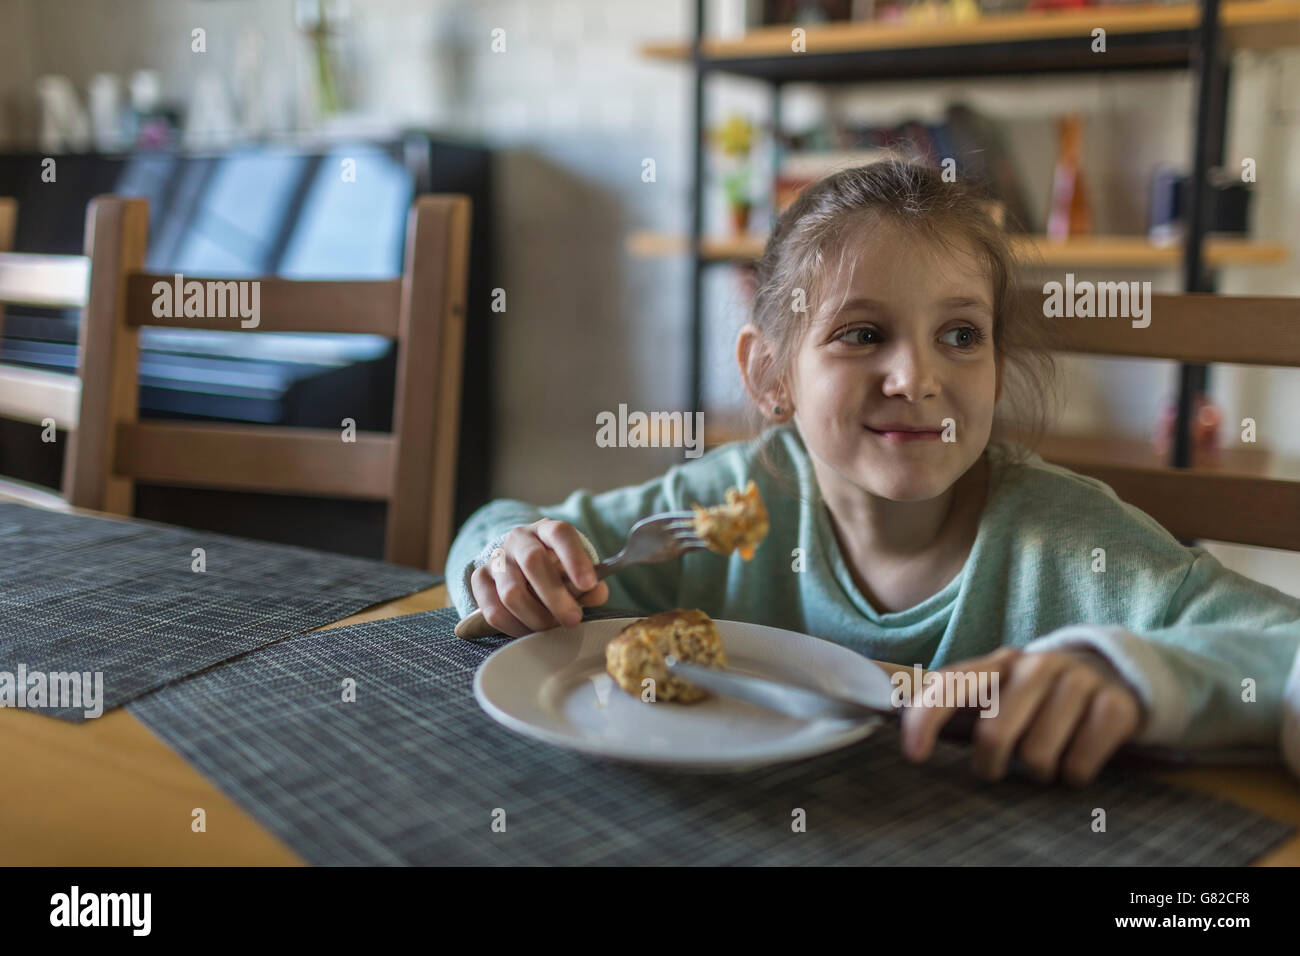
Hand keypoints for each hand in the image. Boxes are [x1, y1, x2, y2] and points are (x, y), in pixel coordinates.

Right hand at [469, 519, 609, 637]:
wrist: (518, 565)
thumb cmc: (554, 569)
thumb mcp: (574, 570)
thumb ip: (588, 582)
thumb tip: (597, 592)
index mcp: (547, 530)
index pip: (560, 534)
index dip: (575, 558)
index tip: (589, 584)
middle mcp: (519, 539)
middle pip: (532, 562)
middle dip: (555, 597)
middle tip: (573, 619)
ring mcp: (496, 558)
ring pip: (511, 591)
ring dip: (535, 617)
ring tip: (551, 626)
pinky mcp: (479, 579)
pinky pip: (493, 610)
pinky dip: (514, 627)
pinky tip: (529, 631)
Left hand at [898, 646, 1144, 785]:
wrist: (1115, 674)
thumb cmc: (1040, 695)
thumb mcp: (1000, 689)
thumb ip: (958, 702)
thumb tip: (903, 720)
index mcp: (999, 663)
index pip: (952, 686)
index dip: (926, 719)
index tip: (914, 754)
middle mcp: (1036, 665)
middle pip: (994, 736)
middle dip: (991, 765)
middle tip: (998, 767)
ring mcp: (1077, 682)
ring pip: (1038, 759)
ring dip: (1039, 772)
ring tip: (1047, 752)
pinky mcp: (1114, 706)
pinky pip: (1078, 767)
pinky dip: (1074, 775)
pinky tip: (1078, 753)